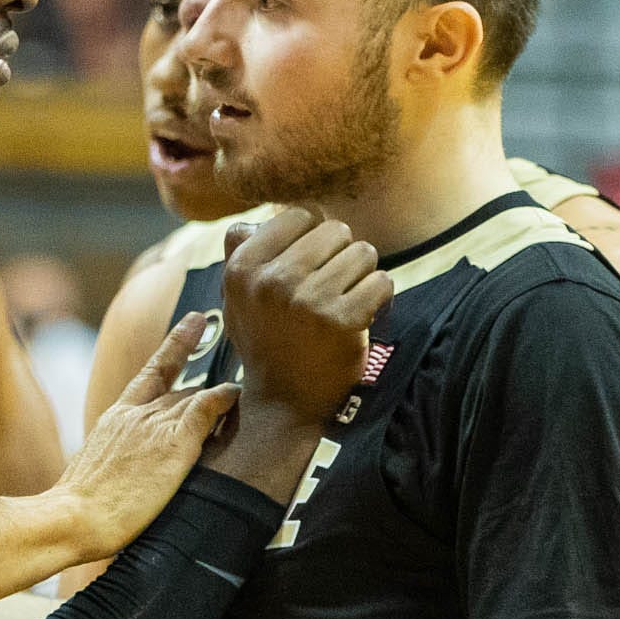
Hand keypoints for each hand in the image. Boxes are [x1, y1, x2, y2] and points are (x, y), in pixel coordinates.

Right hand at [53, 312, 238, 558]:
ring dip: (217, 394)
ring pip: (193, 397)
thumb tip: (122, 471)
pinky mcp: (173, 443)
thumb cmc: (78, 510)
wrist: (73, 516)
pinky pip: (205, 409)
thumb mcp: (93, 474)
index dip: (175, 345)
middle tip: (233, 372)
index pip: (150, 374)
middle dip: (203, 386)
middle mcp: (135, 415)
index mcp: (114, 420)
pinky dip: (221, 399)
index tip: (195, 323)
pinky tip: (234, 394)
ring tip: (240, 392)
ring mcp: (154, 426)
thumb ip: (115, 461)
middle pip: (178, 391)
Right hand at [218, 208, 390, 426]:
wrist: (284, 402)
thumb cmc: (265, 342)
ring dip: (361, 276)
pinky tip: (361, 315)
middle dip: (340, 255)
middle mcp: (272, 280)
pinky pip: (382, 282)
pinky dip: (379, 297)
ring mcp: (307, 300)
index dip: (312, 237)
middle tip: (331, 287)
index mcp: (243, 267)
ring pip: (363, 252)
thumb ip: (241, 254)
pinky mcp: (343, 320)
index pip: (299, 215)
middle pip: (335, 230)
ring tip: (344, 301)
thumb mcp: (237, 298)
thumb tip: (258, 218)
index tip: (311, 265)